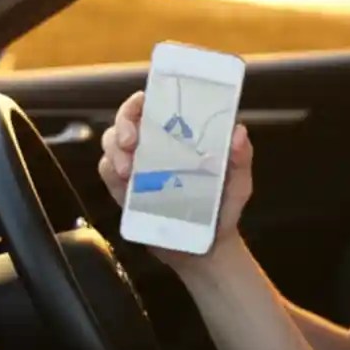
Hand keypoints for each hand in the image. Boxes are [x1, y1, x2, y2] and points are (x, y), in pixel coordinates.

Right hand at [97, 91, 251, 269]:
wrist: (206, 249)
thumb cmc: (223, 208)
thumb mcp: (238, 184)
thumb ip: (241, 159)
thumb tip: (239, 132)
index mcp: (181, 136)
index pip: (156, 106)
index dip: (143, 100)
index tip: (143, 104)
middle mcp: (156, 147)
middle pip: (126, 121)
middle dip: (122, 124)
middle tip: (130, 140)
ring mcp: (138, 168)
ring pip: (111, 145)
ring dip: (114, 151)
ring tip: (128, 170)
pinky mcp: (126, 192)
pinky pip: (108, 174)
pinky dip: (111, 173)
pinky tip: (124, 181)